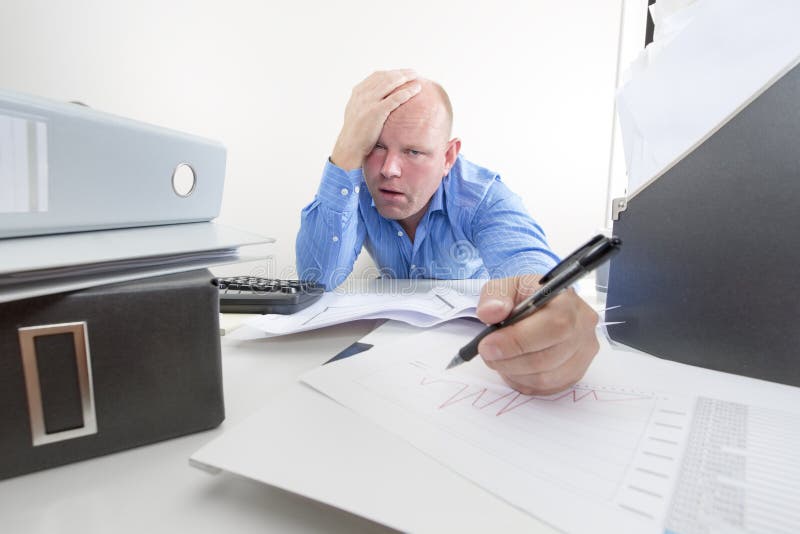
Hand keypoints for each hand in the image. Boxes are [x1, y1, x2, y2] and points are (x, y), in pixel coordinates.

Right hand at [331, 69, 420, 169]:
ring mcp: (368, 102)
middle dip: (401, 73)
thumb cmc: (356, 132)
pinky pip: (394, 99)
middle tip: (414, 72)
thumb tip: (377, 96)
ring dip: (405, 78)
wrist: (350, 146)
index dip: (392, 72)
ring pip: (390, 83)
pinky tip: (415, 90)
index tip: (403, 73)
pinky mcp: (375, 112)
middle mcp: (363, 94)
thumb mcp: (357, 110)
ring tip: (416, 77)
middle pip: (386, 77)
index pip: (377, 75)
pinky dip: (406, 92)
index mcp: (358, 91)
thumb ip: (365, 101)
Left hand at [475, 275, 599, 394]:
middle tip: (488, 354)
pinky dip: (524, 382)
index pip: (553, 325)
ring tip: (499, 359)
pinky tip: (514, 368)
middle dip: (510, 360)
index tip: (487, 344)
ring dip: (514, 373)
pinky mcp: (577, 372)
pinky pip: (548, 388)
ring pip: (546, 377)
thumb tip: (491, 312)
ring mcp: (583, 351)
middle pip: (548, 356)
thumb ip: (494, 296)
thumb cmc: (523, 298)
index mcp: (568, 300)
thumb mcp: (504, 287)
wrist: (539, 309)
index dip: (517, 340)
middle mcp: (583, 326)